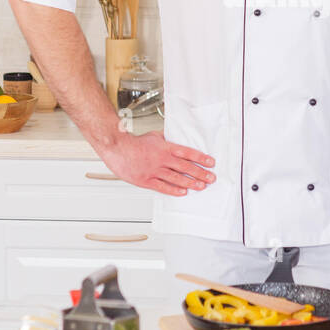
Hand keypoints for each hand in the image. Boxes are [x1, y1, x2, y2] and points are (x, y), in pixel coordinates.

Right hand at [99, 130, 215, 196]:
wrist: (117, 148)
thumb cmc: (134, 142)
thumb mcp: (154, 136)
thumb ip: (166, 139)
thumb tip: (175, 138)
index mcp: (165, 148)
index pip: (187, 153)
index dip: (200, 158)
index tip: (210, 163)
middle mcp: (162, 159)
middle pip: (185, 167)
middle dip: (200, 173)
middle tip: (211, 177)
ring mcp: (154, 171)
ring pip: (176, 178)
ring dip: (191, 183)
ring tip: (201, 186)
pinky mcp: (146, 180)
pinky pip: (162, 187)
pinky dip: (174, 190)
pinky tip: (183, 192)